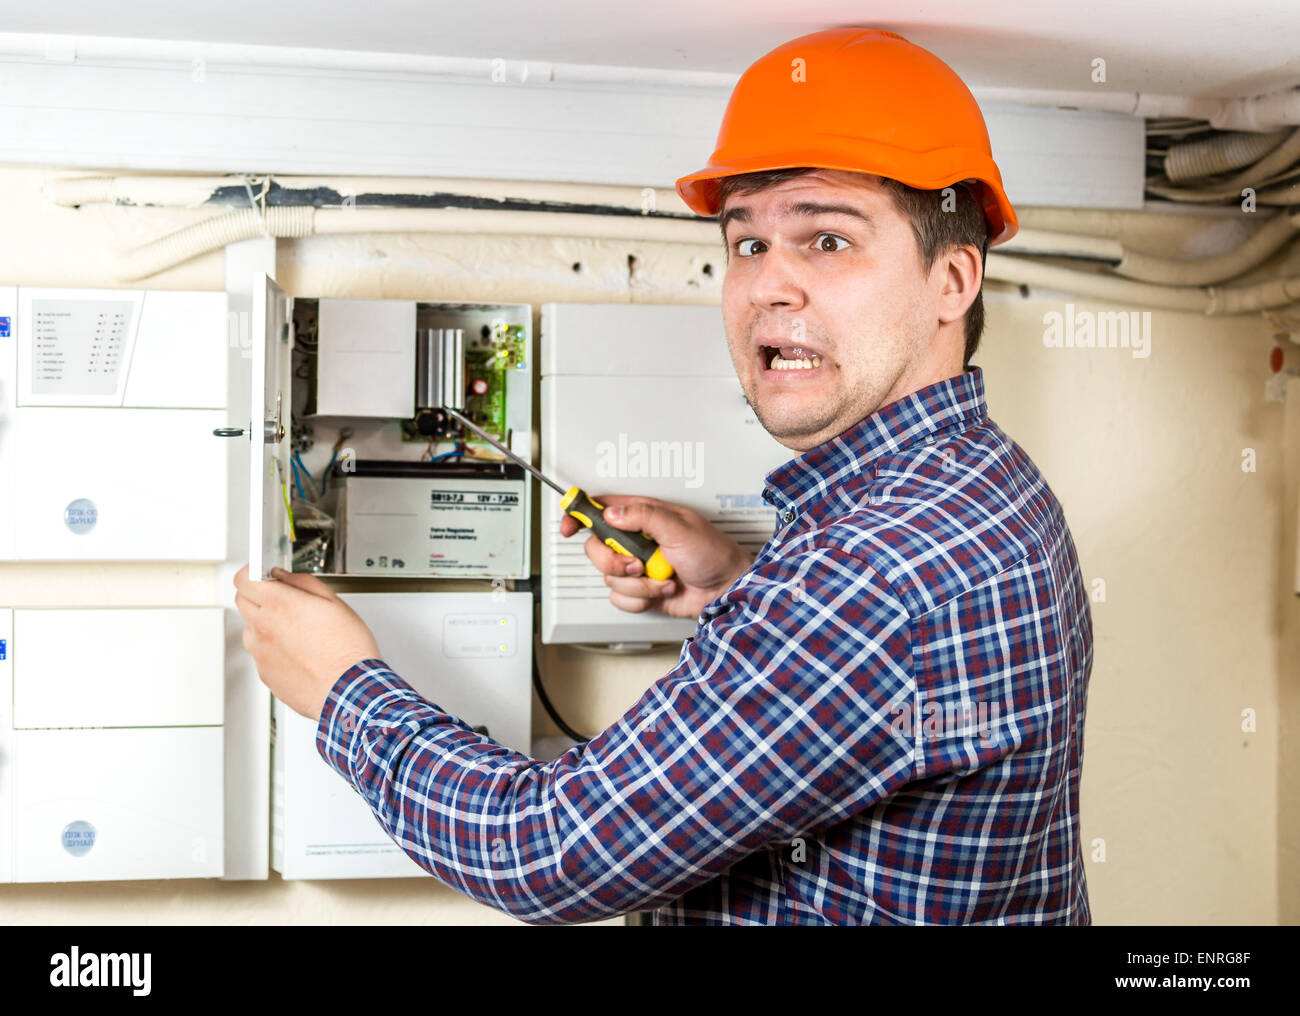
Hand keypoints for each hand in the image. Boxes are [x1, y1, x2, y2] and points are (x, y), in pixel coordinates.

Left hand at [233, 564, 381, 721]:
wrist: (350, 691)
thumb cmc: (347, 651)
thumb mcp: (334, 603)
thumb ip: (303, 583)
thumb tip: (287, 577)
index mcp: (279, 604)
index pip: (244, 579)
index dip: (251, 572)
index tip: (259, 573)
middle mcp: (263, 628)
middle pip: (242, 601)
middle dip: (257, 595)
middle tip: (279, 598)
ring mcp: (261, 653)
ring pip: (251, 630)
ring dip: (265, 625)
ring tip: (295, 631)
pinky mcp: (265, 674)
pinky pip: (261, 654)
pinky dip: (273, 650)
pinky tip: (299, 653)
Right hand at [559, 494, 754, 618]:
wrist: (726, 590)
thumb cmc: (713, 554)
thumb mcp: (680, 527)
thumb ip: (644, 516)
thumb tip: (614, 512)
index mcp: (644, 517)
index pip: (602, 509)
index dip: (580, 514)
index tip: (569, 524)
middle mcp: (636, 541)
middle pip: (596, 548)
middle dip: (613, 561)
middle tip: (635, 563)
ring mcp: (637, 567)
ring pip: (608, 577)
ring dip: (637, 584)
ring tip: (661, 578)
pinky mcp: (640, 590)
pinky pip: (620, 598)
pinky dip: (640, 599)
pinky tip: (661, 591)